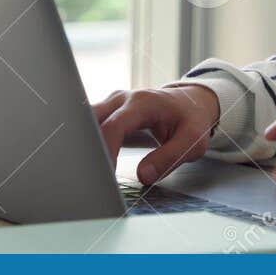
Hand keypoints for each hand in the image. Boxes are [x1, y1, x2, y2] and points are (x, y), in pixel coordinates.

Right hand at [91, 84, 220, 184]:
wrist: (191, 102)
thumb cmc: (192, 120)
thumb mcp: (192, 141)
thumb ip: (169, 158)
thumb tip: (143, 175)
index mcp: (144, 103)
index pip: (115, 126)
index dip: (107, 151)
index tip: (106, 175)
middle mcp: (123, 99)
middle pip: (90, 119)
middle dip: (85, 146)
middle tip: (88, 174)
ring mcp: (113, 103)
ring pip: (85, 121)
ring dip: (83, 144)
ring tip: (86, 170)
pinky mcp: (108, 112)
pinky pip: (90, 125)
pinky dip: (86, 143)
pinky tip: (87, 162)